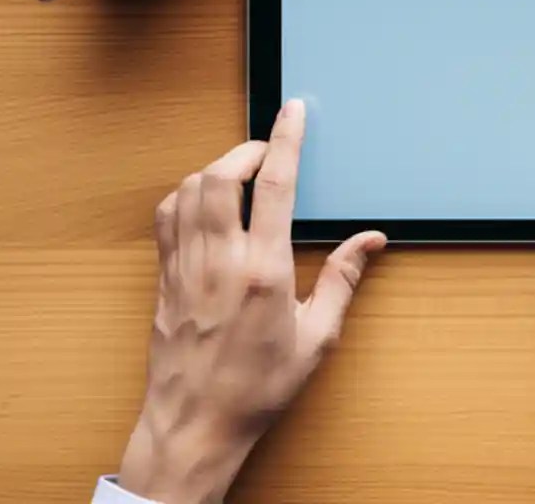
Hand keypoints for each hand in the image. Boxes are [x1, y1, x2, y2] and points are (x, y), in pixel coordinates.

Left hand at [118, 99, 386, 503]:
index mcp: (264, 272)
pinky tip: (205, 204)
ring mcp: (185, 266)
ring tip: (241, 175)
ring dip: (216, 169)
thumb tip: (370, 241)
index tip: (294, 111)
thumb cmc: (256, 388)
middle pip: (222, 175)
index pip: (276, 186)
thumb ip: (343, 281)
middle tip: (268, 150)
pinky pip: (167, 216)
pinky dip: (186, 195)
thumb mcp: (317, 339)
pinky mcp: (164, 277)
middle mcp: (219, 260)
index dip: (287, 139)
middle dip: (246, 149)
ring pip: (189, 189)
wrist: (195, 424)